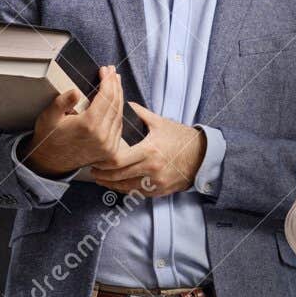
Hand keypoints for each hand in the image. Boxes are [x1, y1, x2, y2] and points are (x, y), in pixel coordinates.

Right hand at [21, 65, 124, 176]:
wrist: (50, 161)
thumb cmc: (49, 136)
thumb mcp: (49, 116)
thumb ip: (62, 102)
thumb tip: (75, 91)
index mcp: (89, 126)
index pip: (106, 97)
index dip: (108, 81)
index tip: (106, 70)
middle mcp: (102, 136)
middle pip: (116, 104)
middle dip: (115, 85)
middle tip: (112, 72)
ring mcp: (109, 145)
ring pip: (120, 115)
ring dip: (119, 97)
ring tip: (115, 83)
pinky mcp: (111, 150)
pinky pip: (119, 126)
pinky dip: (118, 111)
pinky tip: (115, 101)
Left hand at [87, 103, 206, 196]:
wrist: (203, 155)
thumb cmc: (181, 138)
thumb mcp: (160, 122)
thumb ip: (139, 113)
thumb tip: (121, 103)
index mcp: (149, 150)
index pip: (117, 160)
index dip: (102, 162)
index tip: (94, 160)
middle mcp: (152, 169)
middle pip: (118, 176)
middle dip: (102, 175)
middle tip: (92, 171)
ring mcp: (156, 182)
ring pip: (125, 187)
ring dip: (111, 184)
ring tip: (101, 179)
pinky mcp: (160, 191)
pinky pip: (137, 193)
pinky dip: (125, 189)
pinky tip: (118, 184)